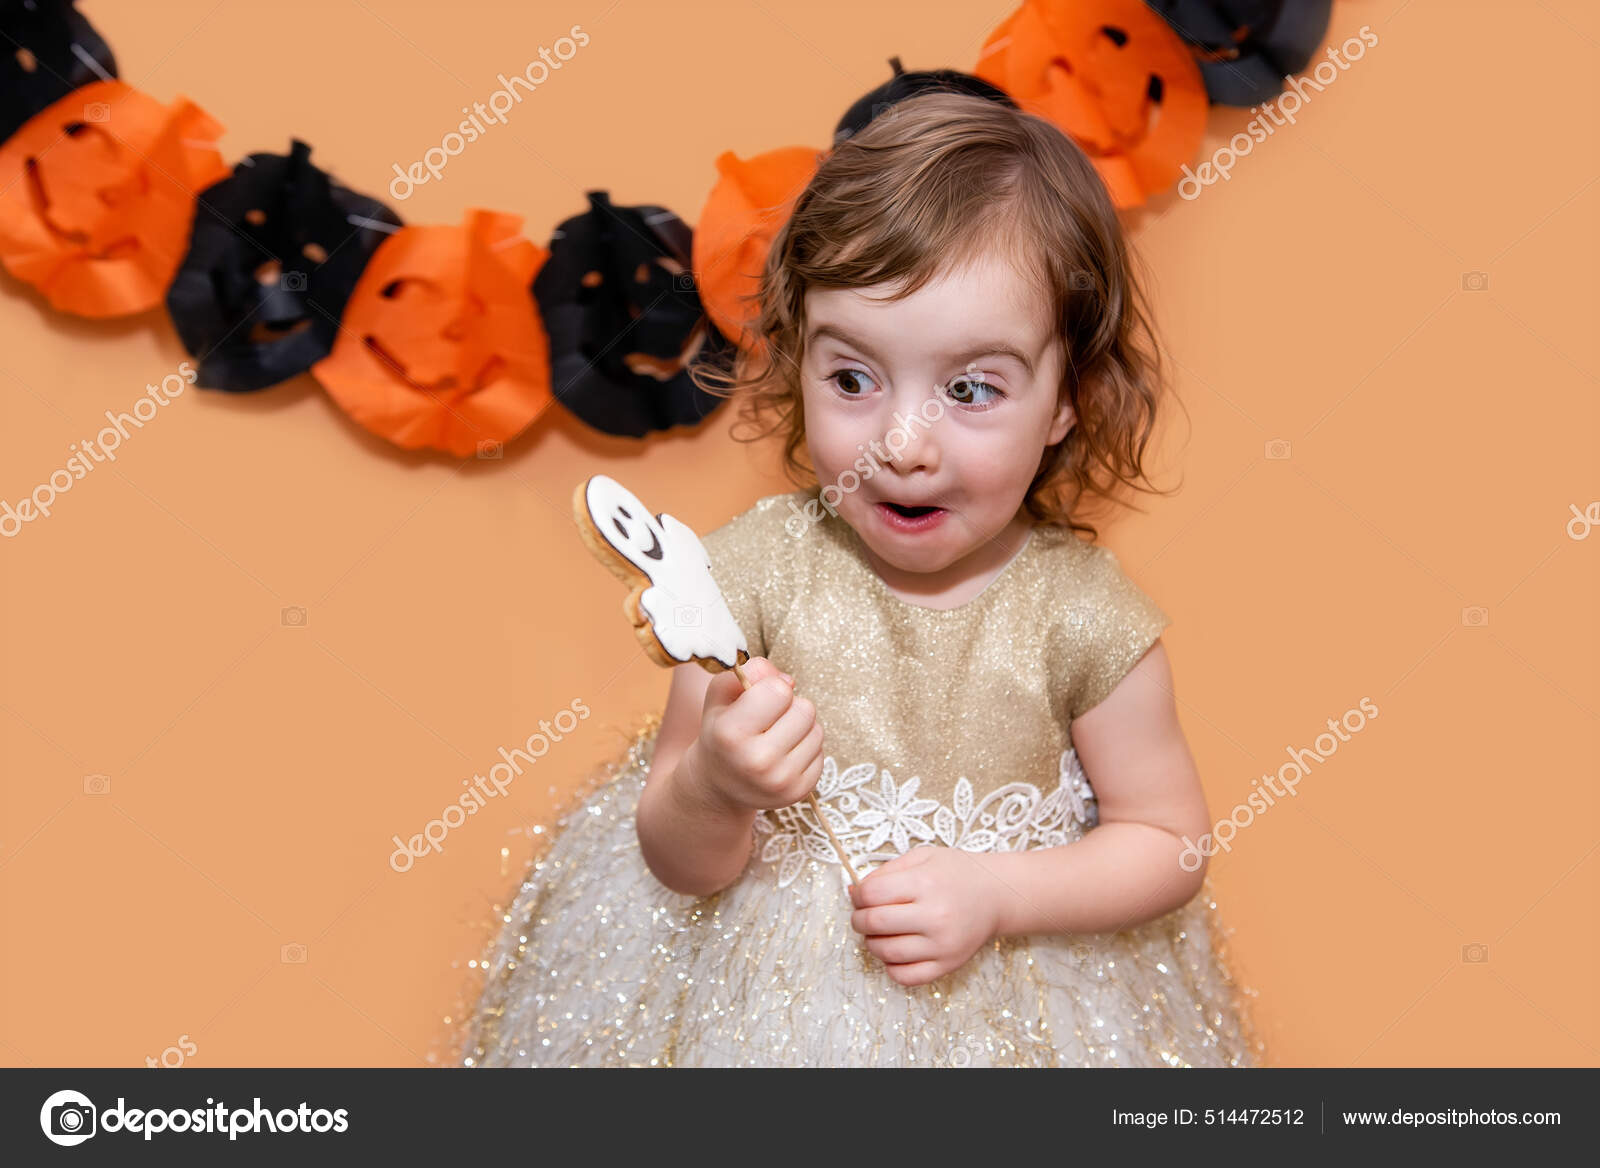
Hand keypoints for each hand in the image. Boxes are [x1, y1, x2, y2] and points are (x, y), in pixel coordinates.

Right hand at [684, 656, 823, 813]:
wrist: (717, 786)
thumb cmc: (721, 731)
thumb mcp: (721, 696)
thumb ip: (749, 672)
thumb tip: (788, 681)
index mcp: (730, 733)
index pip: (779, 690)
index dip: (771, 688)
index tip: (758, 699)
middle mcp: (756, 760)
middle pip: (805, 709)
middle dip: (790, 707)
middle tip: (769, 720)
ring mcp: (779, 780)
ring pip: (817, 731)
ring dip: (801, 728)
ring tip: (776, 737)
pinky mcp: (798, 792)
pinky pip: (821, 752)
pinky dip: (805, 749)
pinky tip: (783, 755)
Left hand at [848, 845, 1003, 986]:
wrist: (997, 895)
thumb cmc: (956, 873)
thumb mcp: (922, 857)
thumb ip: (885, 871)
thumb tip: (854, 891)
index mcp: (925, 883)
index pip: (871, 894)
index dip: (858, 895)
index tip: (861, 895)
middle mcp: (935, 915)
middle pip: (874, 923)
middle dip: (859, 919)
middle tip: (864, 915)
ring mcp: (942, 944)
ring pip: (885, 952)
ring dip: (872, 943)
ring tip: (879, 932)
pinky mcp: (948, 965)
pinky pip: (905, 977)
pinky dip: (891, 967)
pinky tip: (895, 952)